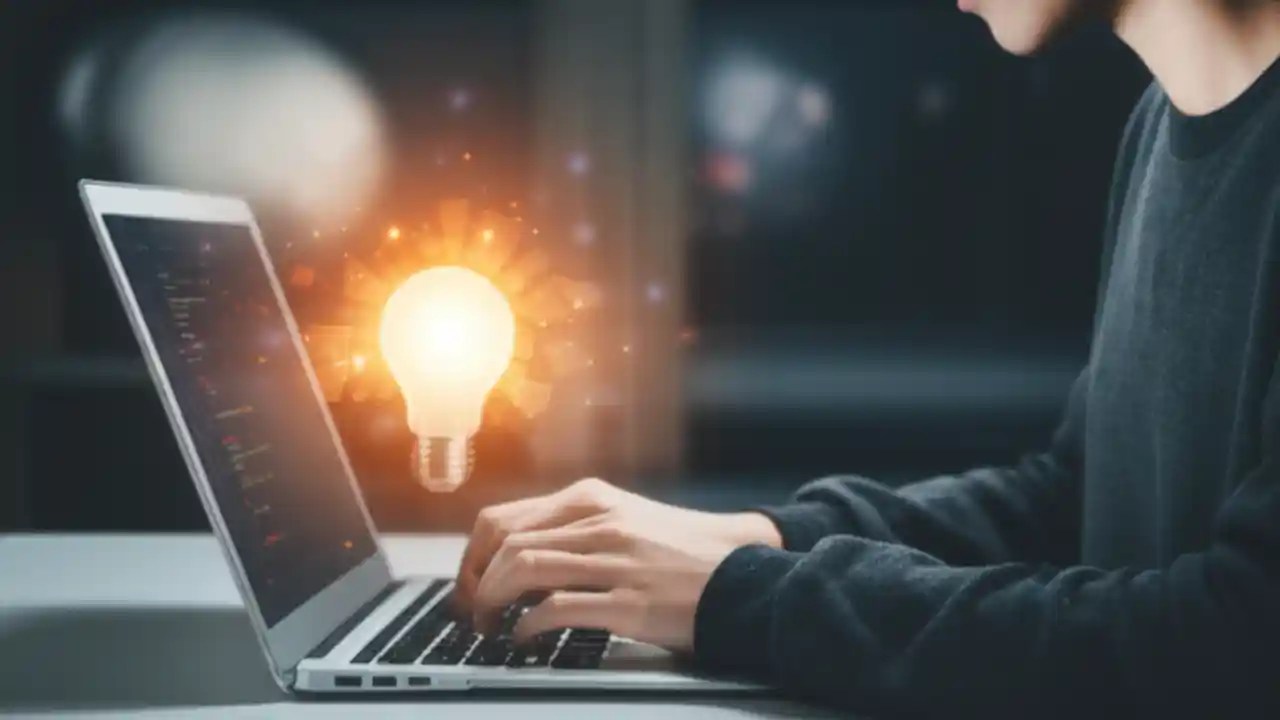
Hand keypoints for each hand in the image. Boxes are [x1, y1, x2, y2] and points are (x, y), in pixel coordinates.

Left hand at [454, 477, 781, 651]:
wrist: (741, 571)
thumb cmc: (683, 552)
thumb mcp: (625, 519)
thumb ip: (574, 529)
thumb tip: (514, 557)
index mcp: (592, 499)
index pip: (503, 519)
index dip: (471, 557)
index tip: (466, 582)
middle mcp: (599, 522)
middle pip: (505, 544)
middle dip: (473, 583)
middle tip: (470, 612)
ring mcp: (615, 560)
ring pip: (523, 569)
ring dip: (492, 603)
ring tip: (490, 627)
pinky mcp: (629, 602)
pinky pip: (557, 609)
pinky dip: (527, 626)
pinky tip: (524, 638)